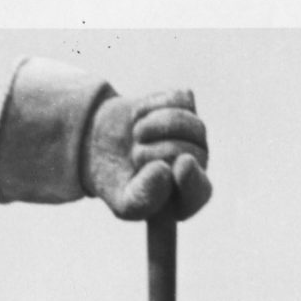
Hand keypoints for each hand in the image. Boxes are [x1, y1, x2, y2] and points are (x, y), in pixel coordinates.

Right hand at [84, 90, 212, 218]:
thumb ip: (144, 198)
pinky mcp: (186, 104)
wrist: (100, 144)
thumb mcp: (124, 202)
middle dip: (154, 151)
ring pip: (187, 122)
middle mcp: (197, 166)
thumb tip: (165, 170)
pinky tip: (140, 117)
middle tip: (134, 154)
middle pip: (193, 153)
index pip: (199, 191)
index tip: (182, 163)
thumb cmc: (117, 181)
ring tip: (136, 136)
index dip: (193, 177)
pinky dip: (151, 105)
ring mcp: (194, 133)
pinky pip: (178, 99)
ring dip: (152, 126)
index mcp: (186, 198)